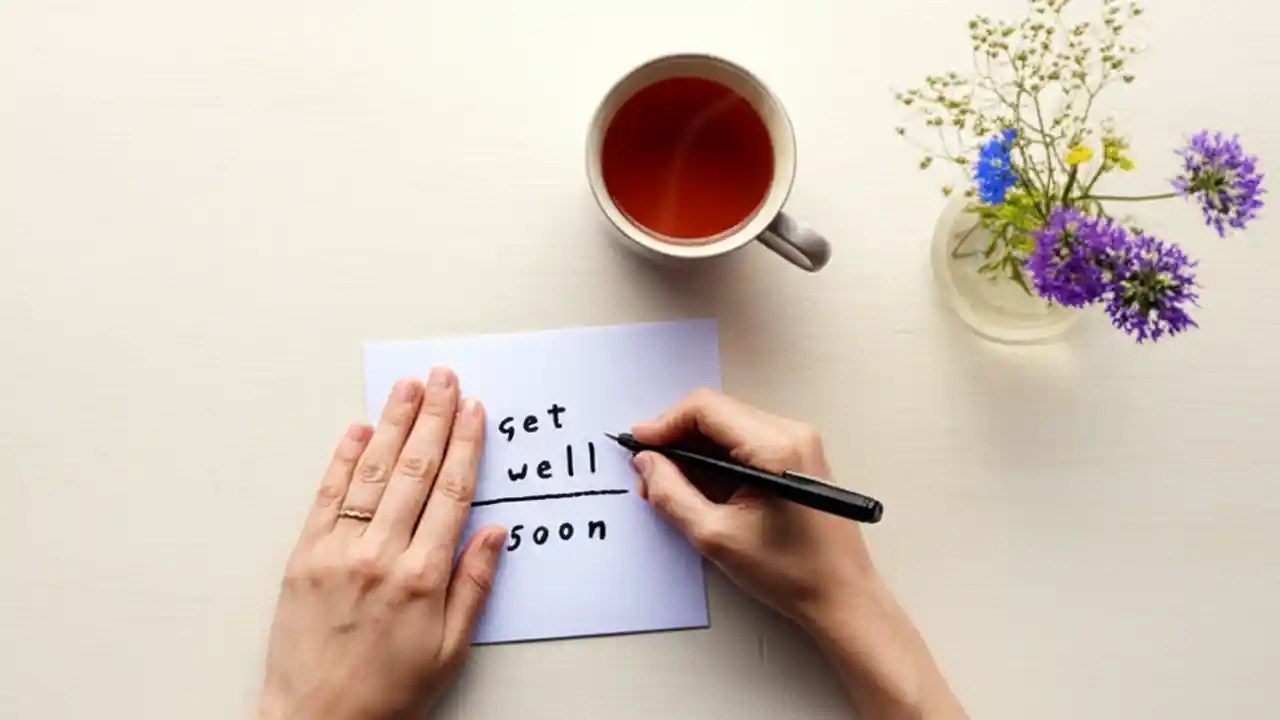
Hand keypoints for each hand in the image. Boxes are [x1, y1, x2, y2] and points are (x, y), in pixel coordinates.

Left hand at [257, 368, 505, 719]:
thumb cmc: (386, 693)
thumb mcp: (450, 650)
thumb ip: (474, 585)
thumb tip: (493, 532)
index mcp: (421, 578)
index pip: (451, 493)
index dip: (465, 445)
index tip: (473, 411)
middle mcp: (379, 555)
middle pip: (415, 470)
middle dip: (433, 418)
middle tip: (444, 379)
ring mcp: (337, 551)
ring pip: (372, 473)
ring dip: (393, 424)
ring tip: (408, 388)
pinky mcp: (304, 556)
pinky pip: (326, 496)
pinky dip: (343, 459)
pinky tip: (359, 430)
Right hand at [632, 389, 965, 718]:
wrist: (841, 595)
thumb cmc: (791, 572)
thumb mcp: (717, 536)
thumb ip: (673, 495)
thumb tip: (647, 464)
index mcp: (776, 448)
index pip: (706, 408)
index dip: (664, 423)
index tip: (637, 445)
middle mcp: (791, 433)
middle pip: (716, 412)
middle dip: (675, 437)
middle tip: (647, 470)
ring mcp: (798, 442)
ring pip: (728, 426)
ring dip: (693, 449)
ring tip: (667, 484)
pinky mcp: (797, 456)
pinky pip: (745, 441)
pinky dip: (715, 457)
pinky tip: (697, 486)